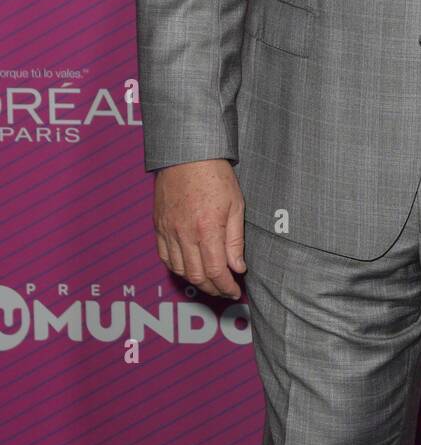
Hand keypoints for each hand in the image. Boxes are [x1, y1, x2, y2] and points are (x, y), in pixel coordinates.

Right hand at [153, 159, 245, 298]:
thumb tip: (237, 267)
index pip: (216, 271)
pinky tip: (189, 267)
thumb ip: (235, 240)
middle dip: (213, 288)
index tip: (235, 290)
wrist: (187, 154)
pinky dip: (177, 268)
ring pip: (179, 270)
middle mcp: (185, 234)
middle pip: (197, 275)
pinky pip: (164, 256)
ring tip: (210, 280)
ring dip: (196, 280)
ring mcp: (168, 231)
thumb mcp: (236, 205)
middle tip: (225, 289)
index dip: (226, 286)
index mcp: (207, 229)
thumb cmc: (215, 175)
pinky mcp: (158, 226)